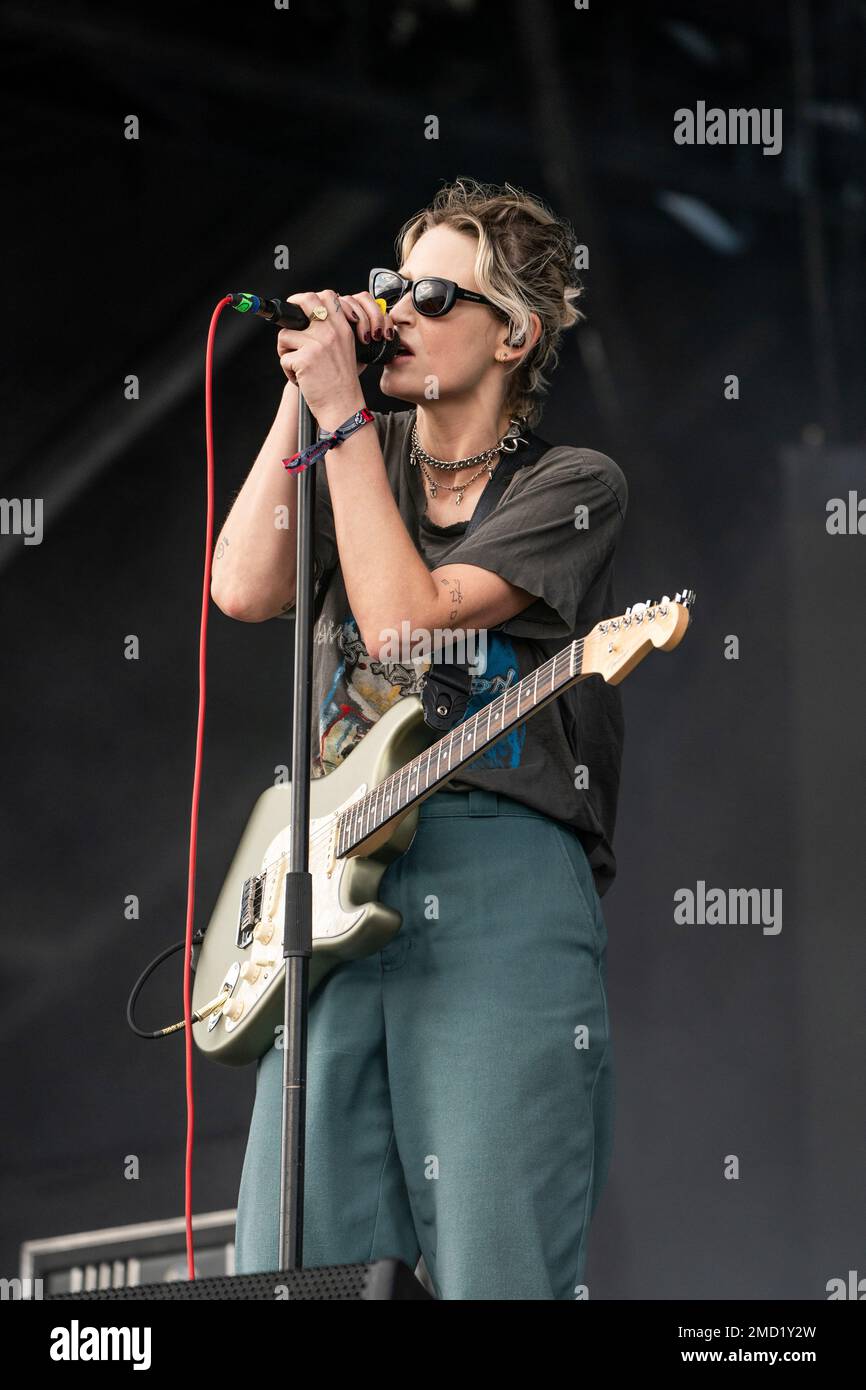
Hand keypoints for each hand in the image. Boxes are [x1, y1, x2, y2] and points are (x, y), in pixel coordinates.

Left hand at [276, 289, 392, 416]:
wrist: (343, 406)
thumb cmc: (341, 383)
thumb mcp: (346, 350)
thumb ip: (331, 332)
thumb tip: (307, 319)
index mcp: (343, 328)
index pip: (326, 296)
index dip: (308, 299)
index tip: (300, 308)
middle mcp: (331, 332)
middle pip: (304, 301)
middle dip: (290, 311)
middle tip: (288, 326)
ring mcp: (317, 344)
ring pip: (285, 335)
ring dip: (286, 351)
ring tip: (299, 366)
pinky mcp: (304, 359)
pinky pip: (284, 357)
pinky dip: (288, 371)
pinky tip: (302, 379)